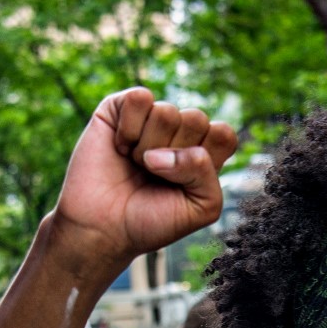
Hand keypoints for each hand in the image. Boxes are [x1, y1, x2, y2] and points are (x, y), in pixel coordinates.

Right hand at [52, 88, 239, 263]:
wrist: (102, 229)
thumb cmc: (152, 220)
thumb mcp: (200, 208)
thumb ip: (206, 174)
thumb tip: (166, 152)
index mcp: (204, 151)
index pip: (224, 133)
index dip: (203, 159)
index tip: (183, 185)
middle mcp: (179, 130)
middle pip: (196, 119)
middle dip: (174, 155)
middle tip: (154, 176)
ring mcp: (150, 117)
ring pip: (167, 112)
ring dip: (148, 148)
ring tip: (136, 164)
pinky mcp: (119, 109)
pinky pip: (140, 98)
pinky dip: (128, 130)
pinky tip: (120, 148)